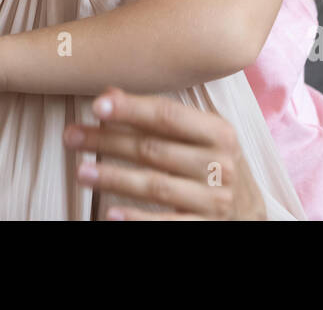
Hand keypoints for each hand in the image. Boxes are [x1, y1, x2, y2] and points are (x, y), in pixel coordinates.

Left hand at [63, 87, 267, 219]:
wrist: (249, 210)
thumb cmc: (213, 163)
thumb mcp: (197, 135)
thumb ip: (156, 115)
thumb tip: (108, 95)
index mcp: (218, 133)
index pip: (168, 116)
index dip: (131, 110)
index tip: (97, 106)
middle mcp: (219, 165)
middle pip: (154, 150)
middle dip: (108, 142)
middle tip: (73, 137)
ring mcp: (214, 199)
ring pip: (155, 186)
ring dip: (114, 178)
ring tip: (82, 172)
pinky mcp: (205, 227)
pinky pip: (166, 223)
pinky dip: (137, 218)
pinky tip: (110, 213)